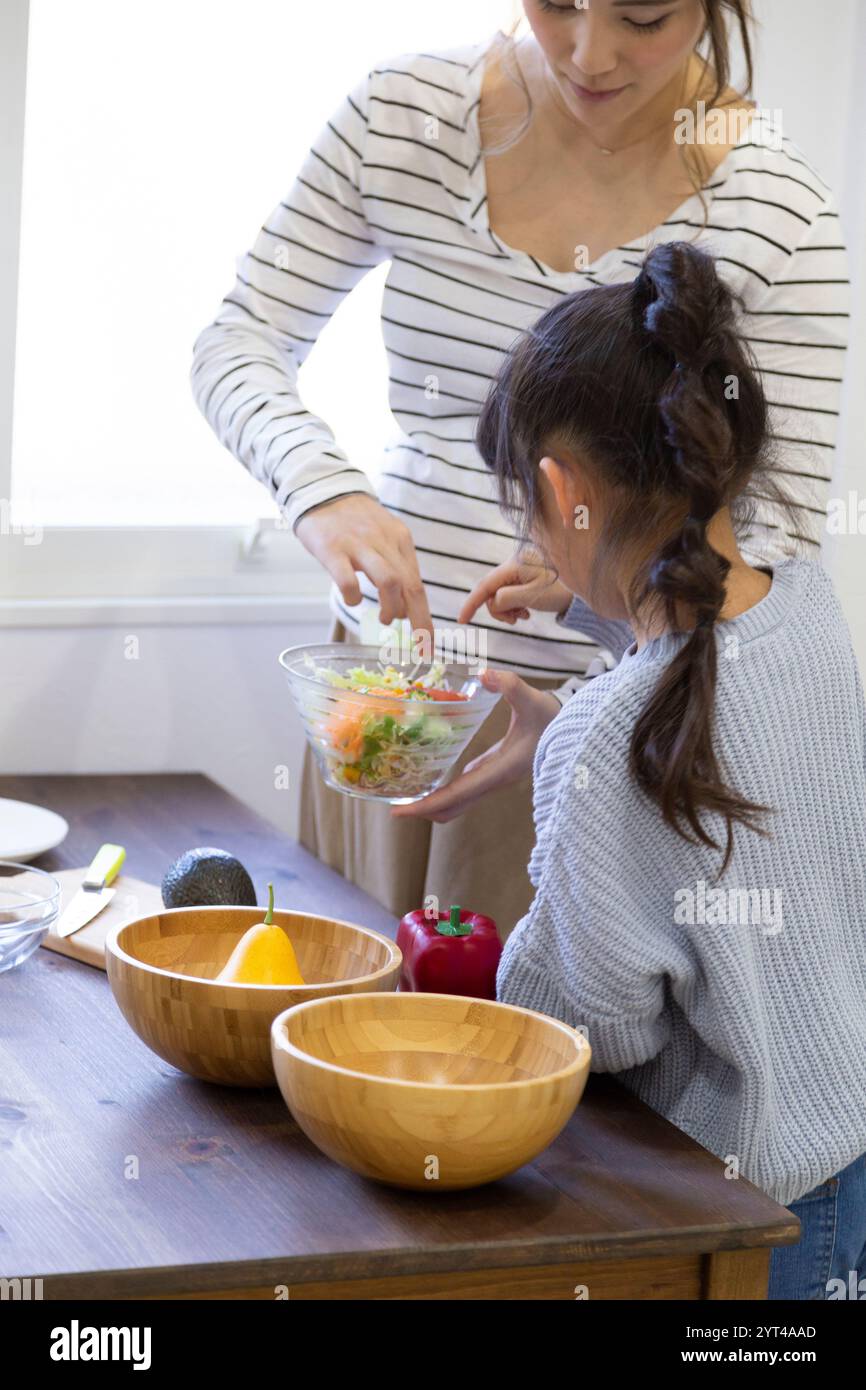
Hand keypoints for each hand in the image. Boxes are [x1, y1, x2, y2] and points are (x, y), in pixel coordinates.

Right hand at [296, 493, 433, 641]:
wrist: (321, 487)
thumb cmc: (352, 521)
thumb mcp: (382, 536)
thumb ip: (395, 565)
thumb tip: (404, 607)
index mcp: (399, 540)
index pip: (418, 584)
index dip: (425, 617)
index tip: (428, 642)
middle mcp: (384, 542)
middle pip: (410, 586)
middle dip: (418, 621)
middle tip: (417, 643)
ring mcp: (358, 545)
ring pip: (389, 581)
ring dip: (391, 608)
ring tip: (385, 620)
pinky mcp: (332, 548)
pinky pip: (348, 579)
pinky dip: (354, 597)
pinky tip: (353, 600)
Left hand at [391, 669, 560, 822]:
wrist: (571, 728)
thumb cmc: (552, 716)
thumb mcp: (531, 699)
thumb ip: (510, 685)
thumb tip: (486, 673)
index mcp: (499, 771)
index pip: (456, 795)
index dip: (426, 805)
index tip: (399, 812)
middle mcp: (493, 781)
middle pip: (452, 809)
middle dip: (423, 810)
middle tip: (393, 806)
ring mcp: (492, 779)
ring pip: (458, 804)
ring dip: (431, 804)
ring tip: (402, 795)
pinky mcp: (492, 772)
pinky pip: (463, 791)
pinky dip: (443, 793)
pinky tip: (426, 778)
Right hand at [458, 547, 571, 625]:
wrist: (582, 590)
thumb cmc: (561, 590)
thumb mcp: (533, 596)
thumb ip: (507, 598)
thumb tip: (493, 602)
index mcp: (513, 565)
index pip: (485, 585)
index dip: (471, 603)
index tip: (462, 621)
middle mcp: (512, 565)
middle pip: (491, 592)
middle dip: (499, 610)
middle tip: (517, 620)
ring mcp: (518, 570)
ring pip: (500, 595)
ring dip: (508, 609)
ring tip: (525, 615)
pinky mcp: (523, 577)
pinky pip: (509, 594)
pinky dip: (514, 606)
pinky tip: (527, 611)